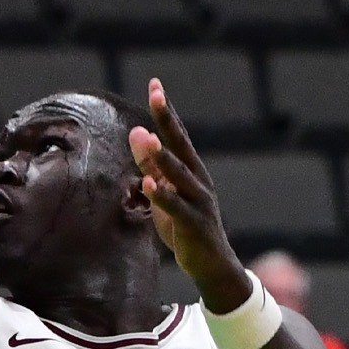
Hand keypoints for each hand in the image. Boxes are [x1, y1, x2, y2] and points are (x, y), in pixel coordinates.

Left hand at [128, 79, 249, 312]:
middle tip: (156, 94)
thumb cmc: (185, 226)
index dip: (165, 110)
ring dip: (162, 156)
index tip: (155, 84)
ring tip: (147, 137)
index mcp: (190, 170)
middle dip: (167, 120)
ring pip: (179, 174)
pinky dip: (164, 196)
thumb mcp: (164, 193)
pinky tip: (150, 184)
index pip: (176, 134)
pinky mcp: (195, 225)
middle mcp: (198, 180)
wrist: (212, 265)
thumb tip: (136, 133)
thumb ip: (151, 166)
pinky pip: (177, 208)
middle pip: (180, 145)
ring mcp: (199, 202)